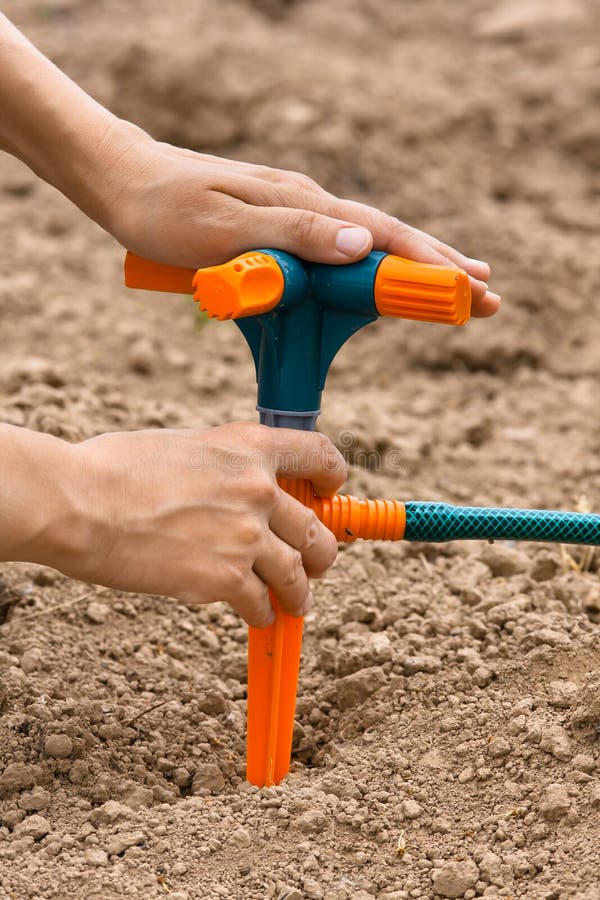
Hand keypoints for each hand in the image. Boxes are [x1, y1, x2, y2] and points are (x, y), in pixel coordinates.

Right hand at [44, 423, 344, 627]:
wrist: (81, 504)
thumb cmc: (115, 470)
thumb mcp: (183, 445)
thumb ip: (221, 464)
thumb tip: (231, 482)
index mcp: (248, 447)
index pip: (318, 455)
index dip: (333, 475)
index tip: (332, 489)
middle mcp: (259, 489)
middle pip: (317, 529)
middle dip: (322, 552)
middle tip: (315, 564)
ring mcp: (246, 536)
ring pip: (298, 574)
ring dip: (300, 592)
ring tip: (295, 602)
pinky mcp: (225, 578)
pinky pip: (262, 604)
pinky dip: (262, 614)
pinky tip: (255, 615)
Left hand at [95, 122, 499, 317]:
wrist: (121, 181)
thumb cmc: (163, 211)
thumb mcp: (223, 229)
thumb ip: (292, 237)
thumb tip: (363, 247)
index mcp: (301, 206)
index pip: (383, 237)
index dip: (431, 266)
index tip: (471, 291)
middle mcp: (307, 205)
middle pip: (388, 237)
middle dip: (440, 267)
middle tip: (484, 296)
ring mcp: (295, 212)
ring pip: (367, 242)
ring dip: (412, 267)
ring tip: (452, 288)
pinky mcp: (279, 225)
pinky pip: (339, 249)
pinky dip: (373, 268)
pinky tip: (381, 280)